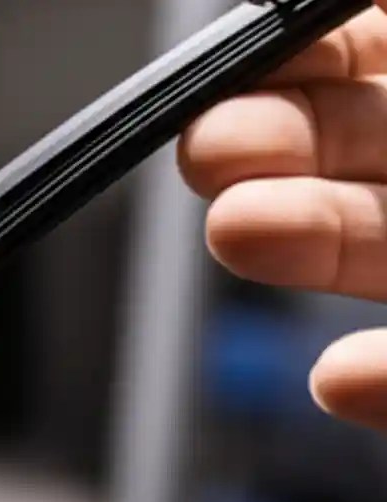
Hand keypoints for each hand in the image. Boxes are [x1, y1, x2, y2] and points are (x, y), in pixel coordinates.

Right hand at [180, 3, 386, 429]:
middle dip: (279, 144)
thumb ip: (385, 12)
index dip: (307, 55)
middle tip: (211, 151)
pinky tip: (337, 379)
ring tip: (242, 231)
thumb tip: (301, 10)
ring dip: (305, 241)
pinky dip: (382, 384)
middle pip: (368, 149)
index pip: (381, 55)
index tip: (239, 68)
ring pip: (385, 255)